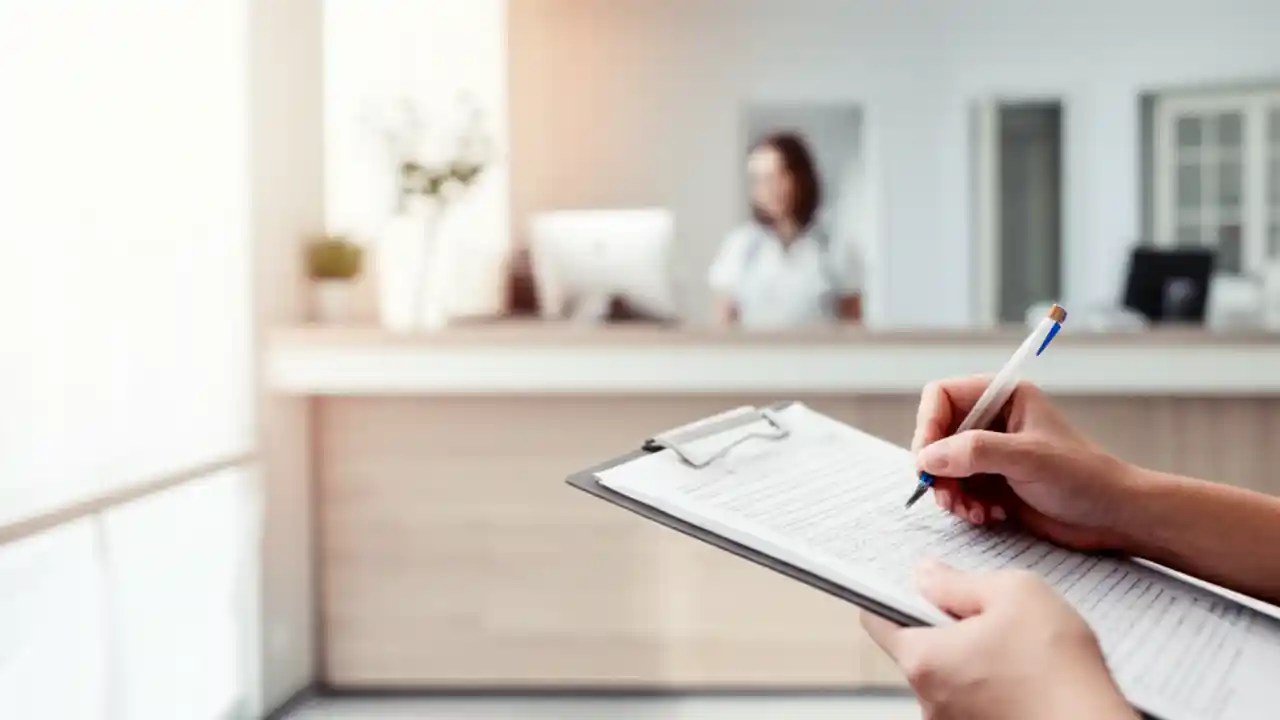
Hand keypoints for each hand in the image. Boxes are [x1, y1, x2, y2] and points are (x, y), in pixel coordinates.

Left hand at [861, 561, 1134, 719]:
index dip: (895, 595)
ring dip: (973, 657)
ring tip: (1017, 649)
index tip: (920, 587)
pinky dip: (991, 685)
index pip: (877, 618)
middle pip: (919, 647)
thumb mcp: (1015, 593)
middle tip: (990, 615)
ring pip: (948, 675)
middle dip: (947, 626)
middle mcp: (927, 698)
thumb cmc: (1060, 671)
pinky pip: (972, 699)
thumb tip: (928, 576)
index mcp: (924, 658)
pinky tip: (1025, 676)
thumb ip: (959, 582)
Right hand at [912, 376, 1136, 550]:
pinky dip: (964, 506)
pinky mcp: (992, 483)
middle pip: (936, 435)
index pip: (941, 397)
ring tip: (969, 511)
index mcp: (1002, 397)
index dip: (928, 425)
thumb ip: (975, 451)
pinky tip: (987, 516)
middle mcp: (992, 421)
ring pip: (943, 467)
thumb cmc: (1083, 477)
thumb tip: (927, 457)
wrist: (1113, 516)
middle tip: (945, 494)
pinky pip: (958, 490)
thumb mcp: (1028, 458)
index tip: (927, 459)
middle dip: (937, 467)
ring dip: (950, 492)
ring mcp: (990, 453)